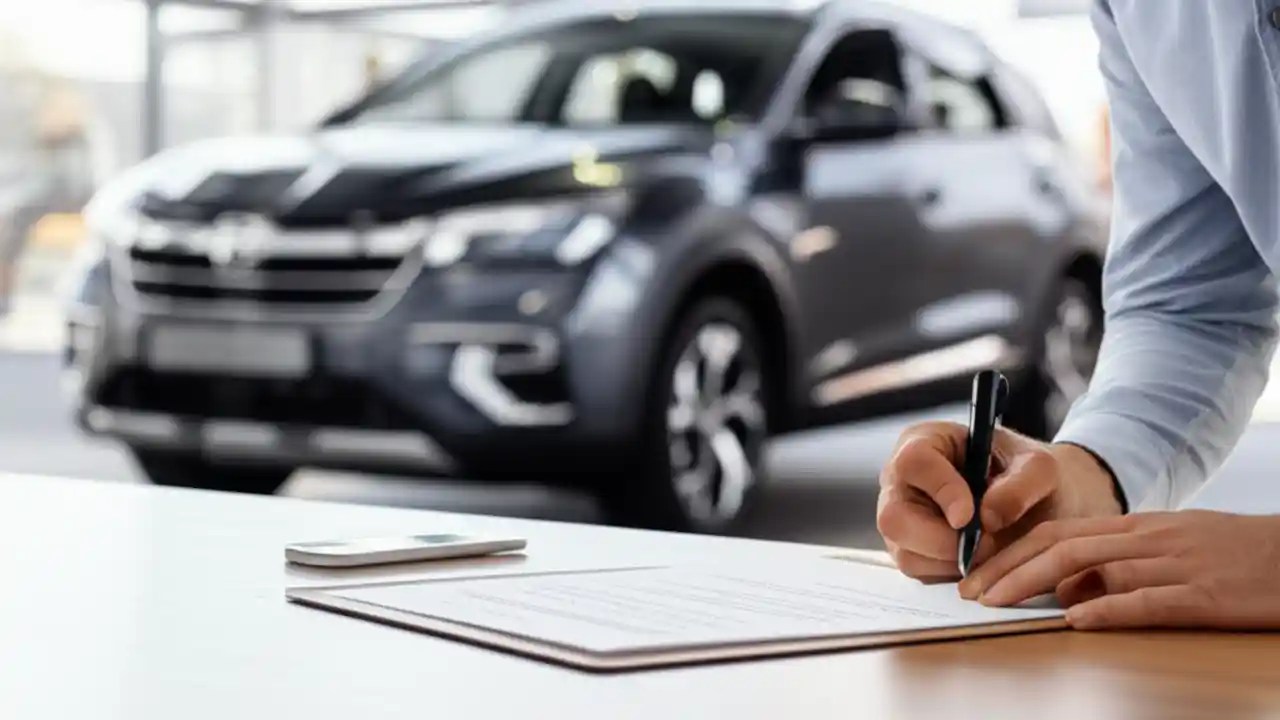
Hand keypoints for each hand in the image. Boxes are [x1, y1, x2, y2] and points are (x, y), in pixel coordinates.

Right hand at [877, 422, 1122, 581]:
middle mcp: (901, 482)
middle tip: (983, 544)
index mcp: (924, 443)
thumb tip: (988, 518)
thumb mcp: (1039, 467)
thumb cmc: (1028, 474)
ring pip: (905, 552)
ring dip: (950, 561)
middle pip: (894, 517)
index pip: (914, 463)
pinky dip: (951, 574)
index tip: (970, 516)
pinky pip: (919, 573)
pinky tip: (978, 558)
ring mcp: (901, 519)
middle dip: (941, 541)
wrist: (1035, 500)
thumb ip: (1021, 485)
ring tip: (988, 549)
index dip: (940, 491)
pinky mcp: (910, 549)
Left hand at [960, 511, 1279, 629]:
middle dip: (1007, 569)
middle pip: (1061, 546)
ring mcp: (1174, 565)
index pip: (1058, 533)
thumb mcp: (1169, 549)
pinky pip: (1147, 600)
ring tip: (998, 603)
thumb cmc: (1232, 556)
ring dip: (1035, 585)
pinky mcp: (1203, 596)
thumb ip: (1119, 565)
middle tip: (969, 593)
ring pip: (1092, 566)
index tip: (976, 575)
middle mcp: (1147, 539)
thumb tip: (1069, 595)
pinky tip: (1074, 619)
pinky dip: (1106, 608)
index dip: (1011, 553)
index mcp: (1137, 528)